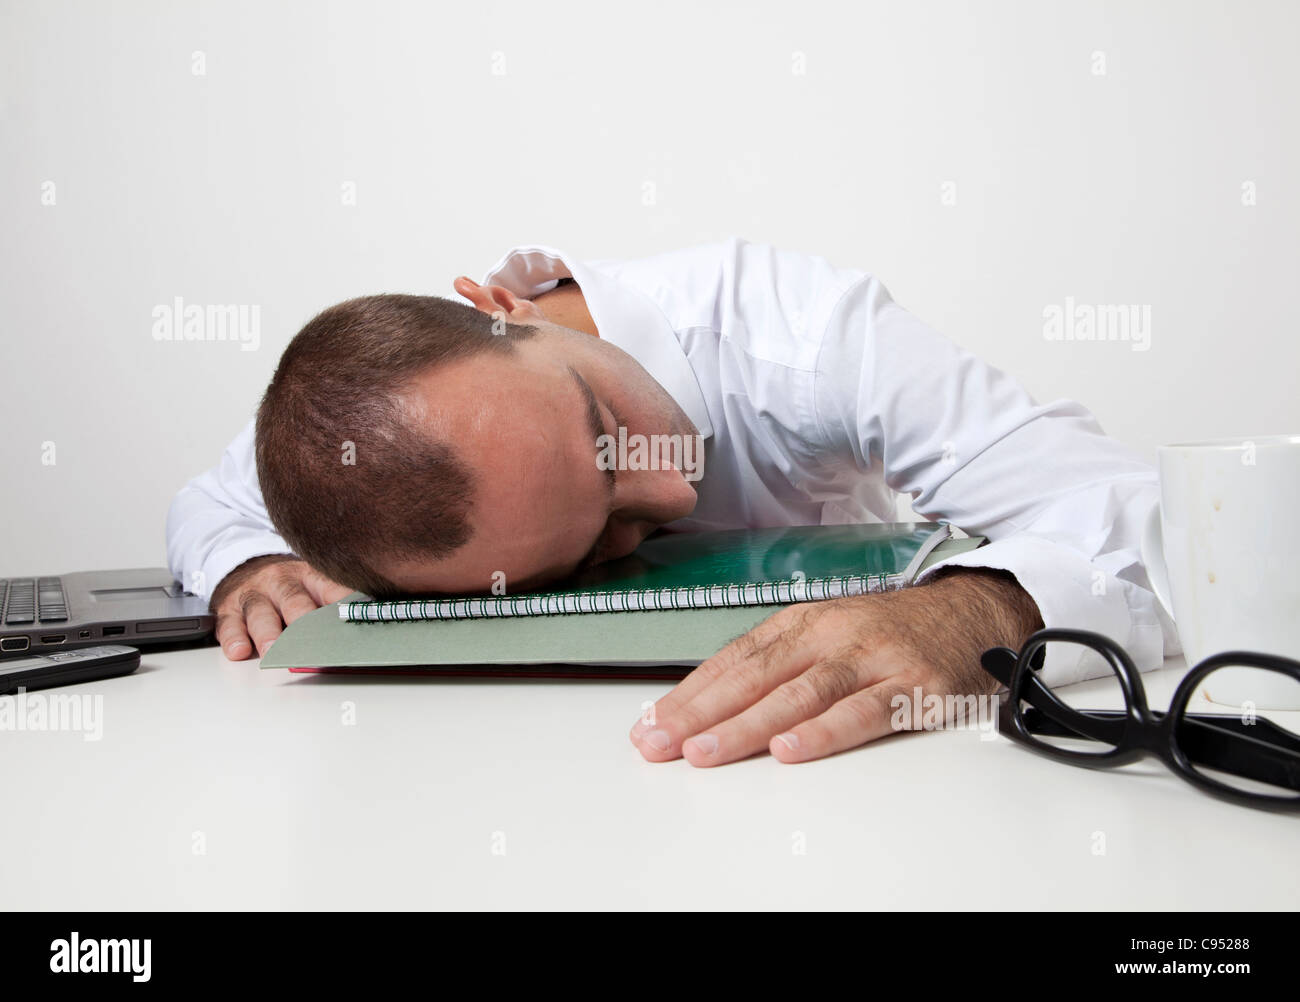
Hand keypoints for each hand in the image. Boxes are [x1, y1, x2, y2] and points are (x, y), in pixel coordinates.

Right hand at [210, 555, 351, 659]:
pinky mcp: (228, 608)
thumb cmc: (290, 587)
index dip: (343, 605)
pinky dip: (233, 638)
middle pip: (294, 600)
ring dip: (267, 633)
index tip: (354, 621)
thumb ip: (334, 605)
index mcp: (311, 576)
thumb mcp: (314, 586)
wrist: (245, 567)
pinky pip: (229, 623)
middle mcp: (282, 581)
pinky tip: (240, 651)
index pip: (331, 589)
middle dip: (303, 620)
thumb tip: (365, 629)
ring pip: (261, 612)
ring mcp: (254, 594)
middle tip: (313, 639)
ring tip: (272, 650)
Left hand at [628, 568, 1043, 765]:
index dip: (689, 693)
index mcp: (803, 623)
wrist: (973, 613)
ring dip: (747, 725)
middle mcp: (831, 635)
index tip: (651, 724)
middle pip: (756, 676)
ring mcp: (871, 658)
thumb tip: (709, 705)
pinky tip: (790, 750)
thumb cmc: (892, 632)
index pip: (734, 659)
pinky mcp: (911, 685)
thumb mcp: (827, 634)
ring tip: (707, 750)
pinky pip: (862, 711)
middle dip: (701, 712)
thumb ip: (776, 666)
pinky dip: (824, 731)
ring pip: (799, 693)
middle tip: (661, 743)